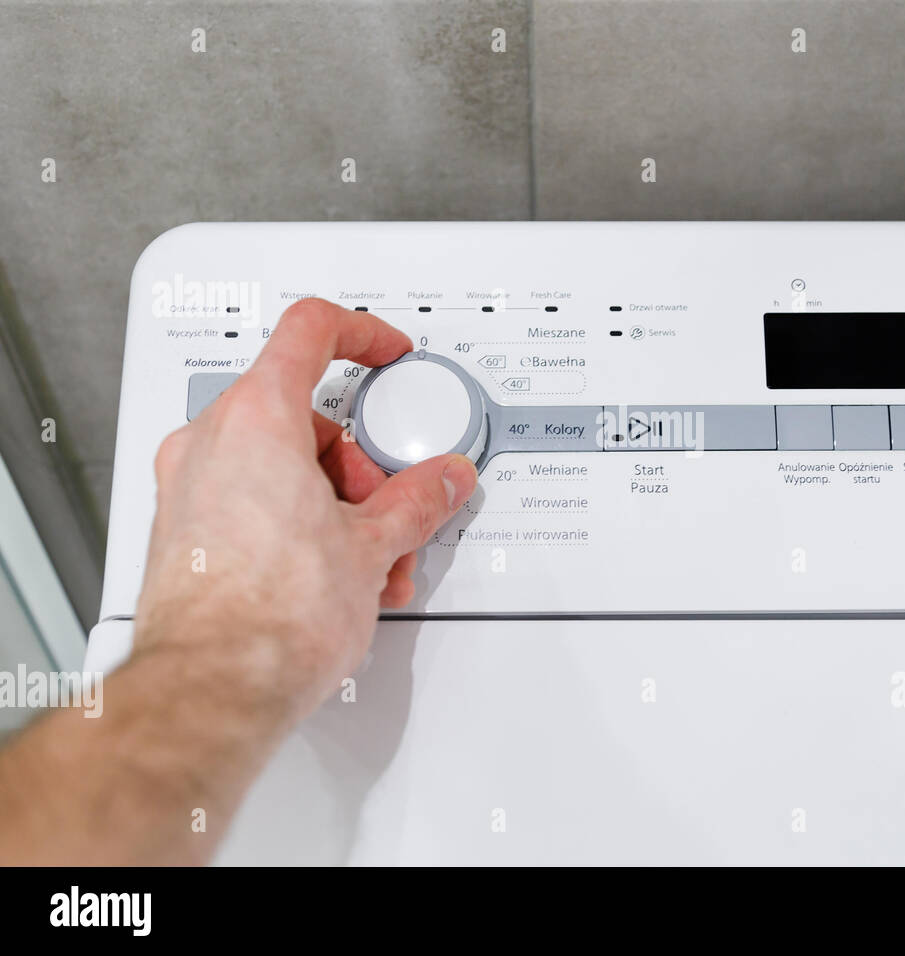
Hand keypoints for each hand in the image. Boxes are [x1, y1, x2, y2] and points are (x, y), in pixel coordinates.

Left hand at [132, 297, 476, 721]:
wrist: (216, 688)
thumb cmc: (272, 616)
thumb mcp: (373, 546)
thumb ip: (416, 500)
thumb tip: (440, 481)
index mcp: (257, 419)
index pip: (311, 331)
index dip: (362, 334)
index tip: (385, 352)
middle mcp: (209, 443)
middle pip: (302, 417)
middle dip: (358, 467)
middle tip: (387, 512)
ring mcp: (188, 488)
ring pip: (277, 465)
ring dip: (334, 505)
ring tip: (366, 562)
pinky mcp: (182, 532)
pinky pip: (249, 503)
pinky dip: (295, 524)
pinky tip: (329, 578)